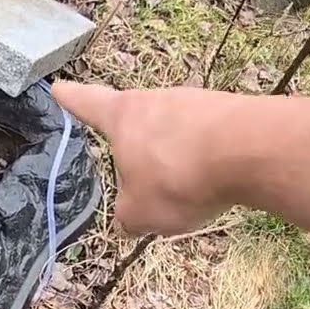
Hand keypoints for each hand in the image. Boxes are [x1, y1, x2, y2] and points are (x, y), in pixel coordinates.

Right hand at [51, 82, 254, 236]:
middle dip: (137, 145)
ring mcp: (196, 102)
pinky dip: (207, 161)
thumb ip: (128, 217)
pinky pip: (209, 140)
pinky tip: (216, 184)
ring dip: (176, 156)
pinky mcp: (231, 112)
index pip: (88, 103)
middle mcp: (157, 100)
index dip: (71, 98)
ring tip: (186, 191)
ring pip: (176, 132)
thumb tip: (128, 221)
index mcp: (124, 116)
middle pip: (139, 119)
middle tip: (138, 172)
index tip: (58, 87)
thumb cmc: (178, 177)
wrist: (251, 151)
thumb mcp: (140, 212)